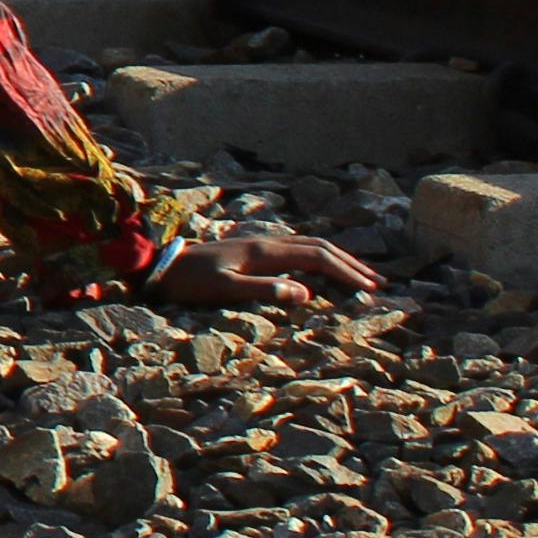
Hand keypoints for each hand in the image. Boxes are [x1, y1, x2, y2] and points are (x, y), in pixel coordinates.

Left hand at [145, 228, 382, 309]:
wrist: (158, 266)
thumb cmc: (189, 282)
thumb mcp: (224, 289)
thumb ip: (263, 290)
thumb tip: (306, 294)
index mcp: (264, 252)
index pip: (317, 257)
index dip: (347, 272)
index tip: (371, 290)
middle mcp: (266, 243)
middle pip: (319, 247)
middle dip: (351, 264)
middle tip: (378, 283)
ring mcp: (258, 244)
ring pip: (308, 246)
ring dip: (337, 259)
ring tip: (359, 276)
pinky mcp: (251, 250)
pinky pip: (295, 250)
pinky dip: (317, 259)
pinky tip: (320, 271)